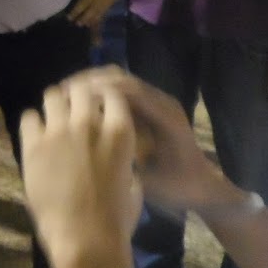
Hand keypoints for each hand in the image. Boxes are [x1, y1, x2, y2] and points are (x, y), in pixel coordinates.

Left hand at [19, 79, 143, 263]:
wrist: (85, 239)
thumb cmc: (116, 219)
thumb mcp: (133, 184)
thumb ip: (125, 161)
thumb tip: (120, 157)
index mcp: (119, 132)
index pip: (111, 93)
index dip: (103, 98)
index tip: (98, 107)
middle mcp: (88, 123)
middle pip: (80, 89)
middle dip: (77, 97)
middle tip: (73, 112)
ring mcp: (58, 131)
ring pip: (52, 95)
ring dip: (54, 106)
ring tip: (54, 121)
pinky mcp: (32, 144)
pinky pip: (28, 117)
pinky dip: (33, 124)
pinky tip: (36, 138)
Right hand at [59, 69, 232, 215]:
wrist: (204, 187)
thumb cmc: (179, 188)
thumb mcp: (153, 182)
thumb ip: (128, 166)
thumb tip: (93, 150)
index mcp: (167, 118)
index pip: (129, 92)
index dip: (98, 90)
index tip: (71, 97)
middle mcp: (164, 103)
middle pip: (122, 78)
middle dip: (90, 81)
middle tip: (63, 92)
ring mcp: (158, 102)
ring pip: (120, 80)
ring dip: (93, 83)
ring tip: (67, 94)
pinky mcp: (151, 105)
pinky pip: (123, 89)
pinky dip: (101, 91)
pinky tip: (82, 102)